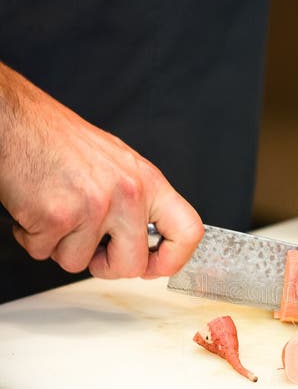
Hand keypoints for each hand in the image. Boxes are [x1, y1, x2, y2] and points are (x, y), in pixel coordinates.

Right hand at [0, 63, 202, 278]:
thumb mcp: (118, 165)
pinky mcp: (58, 216)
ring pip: (80, 264)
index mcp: (148, 181)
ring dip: (61, 247)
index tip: (154, 266)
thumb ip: (139, 203)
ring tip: (55, 211)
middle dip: (107, 267)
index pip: (188, 231)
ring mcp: (94, 206)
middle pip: (133, 266)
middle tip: (91, 247)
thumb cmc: (60, 142)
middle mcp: (128, 193)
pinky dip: (33, 238)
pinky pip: (45, 254)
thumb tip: (150, 244)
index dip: (173, 260)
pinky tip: (34, 209)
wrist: (16, 122)